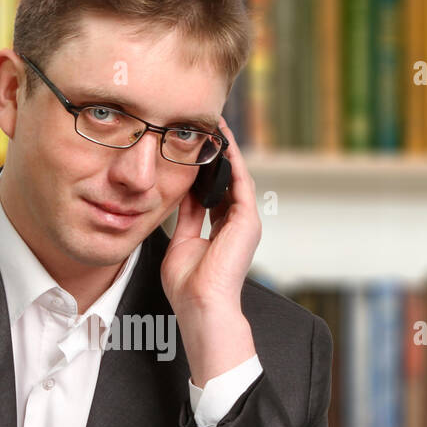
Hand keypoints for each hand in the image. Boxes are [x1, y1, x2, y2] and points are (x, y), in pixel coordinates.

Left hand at [161, 117, 258, 386]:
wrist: (201, 304)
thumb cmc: (188, 286)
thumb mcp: (180, 242)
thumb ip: (184, 217)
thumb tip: (179, 194)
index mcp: (220, 230)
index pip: (211, 191)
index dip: (201, 168)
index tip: (189, 147)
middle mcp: (236, 222)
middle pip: (225, 178)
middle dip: (215, 152)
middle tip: (203, 124)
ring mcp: (244, 220)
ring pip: (234, 174)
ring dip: (225, 148)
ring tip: (213, 122)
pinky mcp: (247, 219)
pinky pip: (239, 179)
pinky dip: (231, 157)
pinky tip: (221, 137)